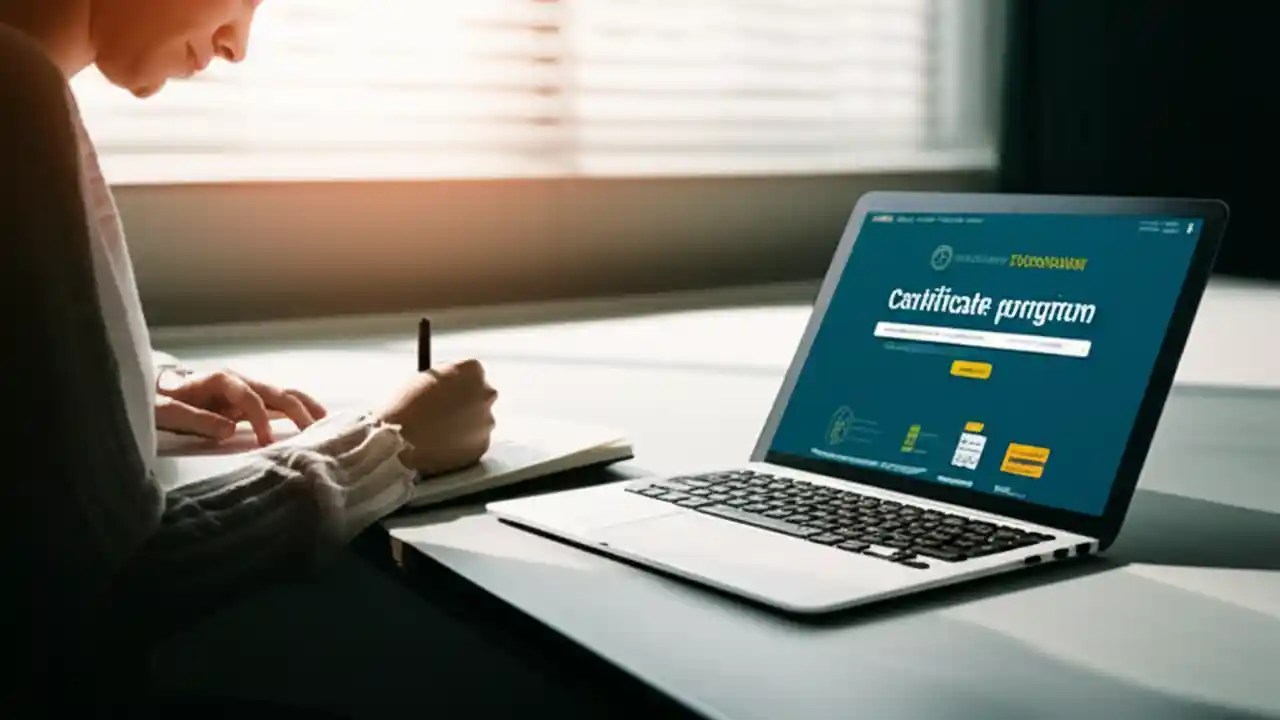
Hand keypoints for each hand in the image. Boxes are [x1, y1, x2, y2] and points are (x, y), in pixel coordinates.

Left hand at [155, 369, 326, 445]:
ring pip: (283, 393)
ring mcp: (245, 387)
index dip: (260, 419)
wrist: (152, 387)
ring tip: (326, 422)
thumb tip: (230, 430)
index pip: (249, 397)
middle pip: (275, 391)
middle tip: (312, 433)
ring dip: (306, 406)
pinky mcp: (248, 398)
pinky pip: (279, 401)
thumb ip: (195, 419)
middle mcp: (238, 379)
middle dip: (297, 411)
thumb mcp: (165, 410)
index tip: (264, 443)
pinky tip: (315, 419)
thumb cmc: (155, 399)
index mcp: (219, 379)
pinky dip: (299, 408)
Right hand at [377, 359, 497, 474]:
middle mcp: (486, 393)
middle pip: (481, 395)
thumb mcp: (424, 379)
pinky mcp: (482, 445)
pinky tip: (443, 446)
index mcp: (472, 370)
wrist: (400, 440)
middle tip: (446, 411)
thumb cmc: (405, 405)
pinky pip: (474, 442)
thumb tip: (449, 385)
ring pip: (479, 421)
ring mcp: (487, 420)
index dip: (457, 382)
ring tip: (438, 432)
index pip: (471, 372)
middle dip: (467, 402)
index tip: (447, 390)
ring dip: (465, 424)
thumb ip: (444, 380)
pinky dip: (462, 444)